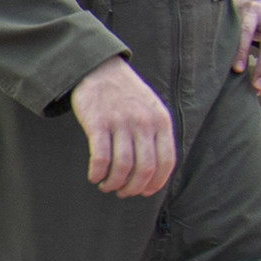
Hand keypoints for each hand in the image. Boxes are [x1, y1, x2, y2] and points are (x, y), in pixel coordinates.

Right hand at [68, 56, 176, 197]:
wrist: (99, 68)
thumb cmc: (126, 93)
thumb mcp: (151, 109)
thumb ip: (156, 133)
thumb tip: (154, 170)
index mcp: (161, 121)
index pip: (166, 162)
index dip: (156, 183)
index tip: (144, 192)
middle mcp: (143, 123)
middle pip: (144, 168)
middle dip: (133, 188)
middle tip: (122, 192)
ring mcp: (120, 122)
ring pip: (123, 166)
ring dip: (114, 183)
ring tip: (107, 186)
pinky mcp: (97, 123)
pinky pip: (100, 157)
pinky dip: (97, 172)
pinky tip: (94, 176)